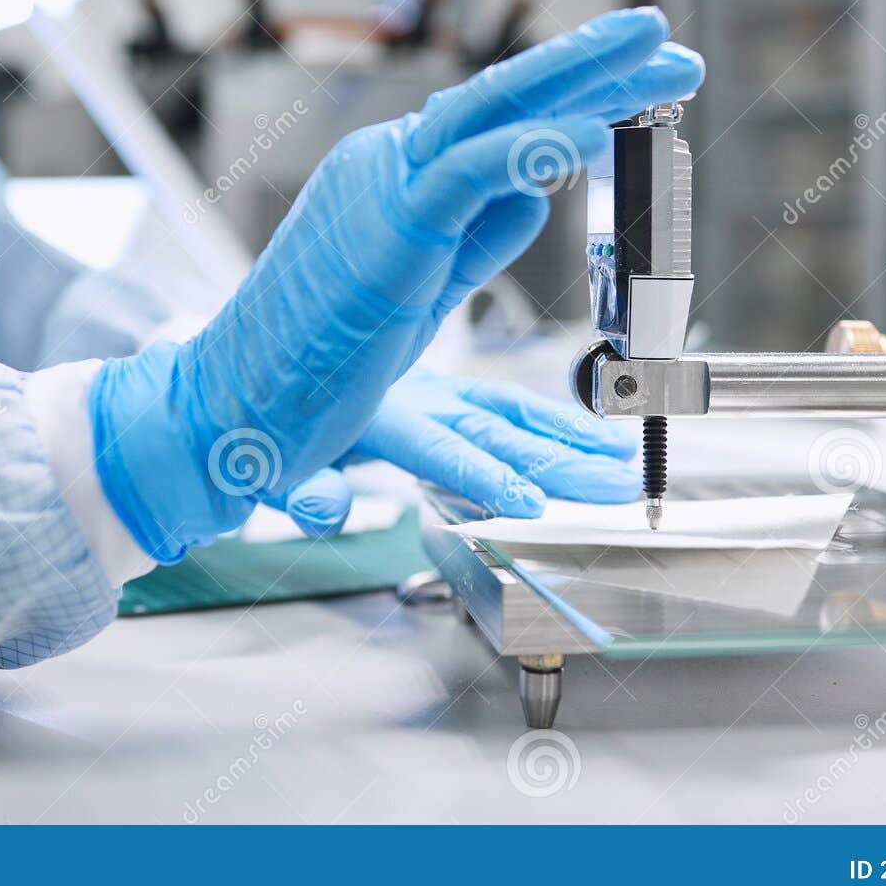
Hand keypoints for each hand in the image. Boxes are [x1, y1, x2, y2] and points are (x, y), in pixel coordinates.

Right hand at [89, 7, 702, 561]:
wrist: (235, 401)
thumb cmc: (319, 354)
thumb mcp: (424, 284)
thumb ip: (476, 236)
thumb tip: (533, 195)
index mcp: (395, 177)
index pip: (497, 121)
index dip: (576, 99)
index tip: (644, 87)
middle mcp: (387, 164)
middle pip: (503, 94)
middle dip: (594, 64)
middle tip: (669, 44)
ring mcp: (382, 189)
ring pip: (491, 110)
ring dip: (580, 78)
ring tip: (656, 53)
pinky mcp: (387, 230)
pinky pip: (466, 172)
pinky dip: (531, 149)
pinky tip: (590, 136)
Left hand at [266, 367, 640, 537]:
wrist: (266, 375)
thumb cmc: (269, 429)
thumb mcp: (269, 469)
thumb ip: (304, 492)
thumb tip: (327, 510)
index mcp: (377, 414)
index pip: (440, 450)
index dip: (485, 476)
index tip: (529, 501)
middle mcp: (415, 395)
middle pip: (495, 429)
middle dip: (559, 460)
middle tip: (611, 486)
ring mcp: (437, 390)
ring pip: (512, 410)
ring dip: (570, 438)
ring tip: (619, 462)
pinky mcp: (449, 391)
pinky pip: (509, 404)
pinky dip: (554, 421)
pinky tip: (590, 442)